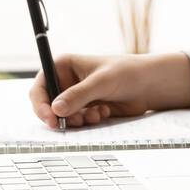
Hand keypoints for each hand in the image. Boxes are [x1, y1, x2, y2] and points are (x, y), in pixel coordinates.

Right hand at [28, 53, 149, 128]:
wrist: (148, 85)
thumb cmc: (127, 73)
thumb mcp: (101, 83)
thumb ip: (78, 96)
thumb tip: (56, 110)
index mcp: (63, 66)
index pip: (40, 86)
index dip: (41, 104)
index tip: (50, 118)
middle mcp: (66, 81)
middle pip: (48, 105)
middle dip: (60, 116)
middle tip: (72, 123)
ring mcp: (75, 96)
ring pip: (63, 116)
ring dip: (77, 119)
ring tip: (95, 115)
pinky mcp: (85, 108)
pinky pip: (77, 121)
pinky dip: (88, 121)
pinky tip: (103, 112)